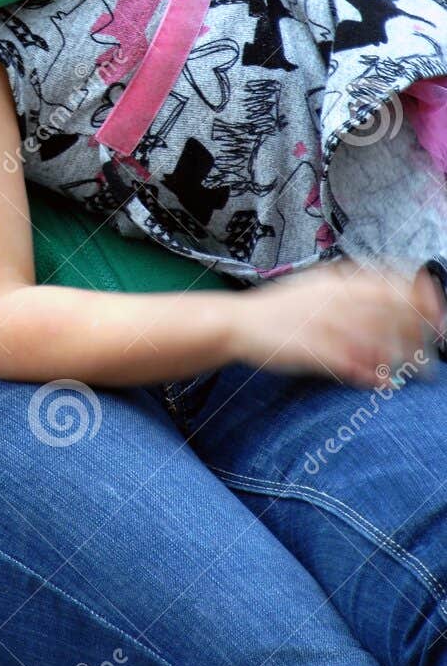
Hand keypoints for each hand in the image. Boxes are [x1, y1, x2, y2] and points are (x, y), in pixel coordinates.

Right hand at [233, 260, 446, 389]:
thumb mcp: (317, 288)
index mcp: (335, 282)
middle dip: (419, 328)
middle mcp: (333, 300)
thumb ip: (350, 291)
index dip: (417, 295)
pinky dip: (371, 374)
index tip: (437, 307)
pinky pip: (351, 364)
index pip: (387, 283)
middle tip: (439, 342)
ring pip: (376, 340)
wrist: (239, 323)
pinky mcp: (313, 350)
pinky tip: (385, 382)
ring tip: (422, 371)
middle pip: (387, 312)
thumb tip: (387, 296)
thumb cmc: (280, 309)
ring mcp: (323, 325)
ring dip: (402, 356)